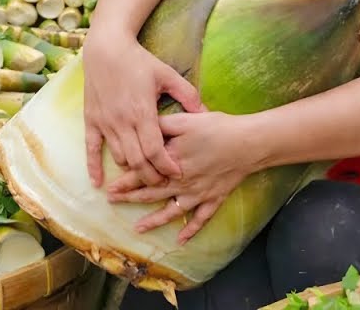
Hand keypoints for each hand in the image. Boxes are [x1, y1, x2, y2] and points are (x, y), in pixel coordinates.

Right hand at [82, 32, 204, 189]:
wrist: (106, 48)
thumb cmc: (139, 61)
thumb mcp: (167, 74)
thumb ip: (188, 94)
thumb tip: (205, 112)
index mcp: (143, 112)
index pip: (155, 150)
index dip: (166, 166)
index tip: (177, 173)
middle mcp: (122, 121)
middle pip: (138, 160)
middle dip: (152, 175)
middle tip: (164, 182)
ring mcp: (105, 122)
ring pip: (119, 157)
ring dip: (132, 170)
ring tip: (144, 175)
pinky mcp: (91, 120)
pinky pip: (91, 149)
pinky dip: (94, 167)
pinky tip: (98, 182)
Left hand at [106, 111, 259, 242]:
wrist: (249, 143)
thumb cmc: (218, 128)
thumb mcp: (186, 120)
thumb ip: (163, 125)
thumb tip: (143, 127)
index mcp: (172, 161)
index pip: (143, 173)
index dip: (125, 181)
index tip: (109, 187)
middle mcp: (182, 181)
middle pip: (152, 192)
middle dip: (131, 198)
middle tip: (114, 203)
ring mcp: (198, 193)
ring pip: (172, 211)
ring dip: (154, 221)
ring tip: (138, 229)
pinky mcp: (214, 198)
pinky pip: (201, 219)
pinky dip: (191, 230)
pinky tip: (181, 241)